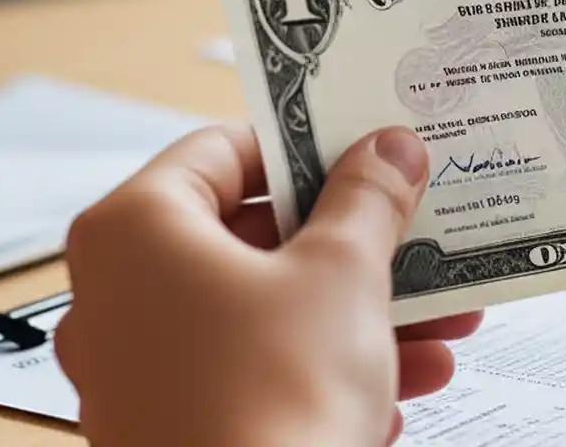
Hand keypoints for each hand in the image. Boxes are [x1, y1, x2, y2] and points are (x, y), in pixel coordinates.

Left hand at [55, 124, 481, 446]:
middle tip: (417, 233)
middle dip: (357, 244)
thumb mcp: (344, 274)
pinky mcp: (175, 423)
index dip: (306, 145)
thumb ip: (369, 198)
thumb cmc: (273, 399)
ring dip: (362, 312)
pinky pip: (260, 372)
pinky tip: (404, 382)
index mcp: (138, 232)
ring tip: (443, 321)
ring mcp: (143, 367)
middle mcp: (122, 295)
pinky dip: (329, 367)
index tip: (367, 149)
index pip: (223, 150)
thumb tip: (389, 149)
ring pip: (268, 312)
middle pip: (255, 237)